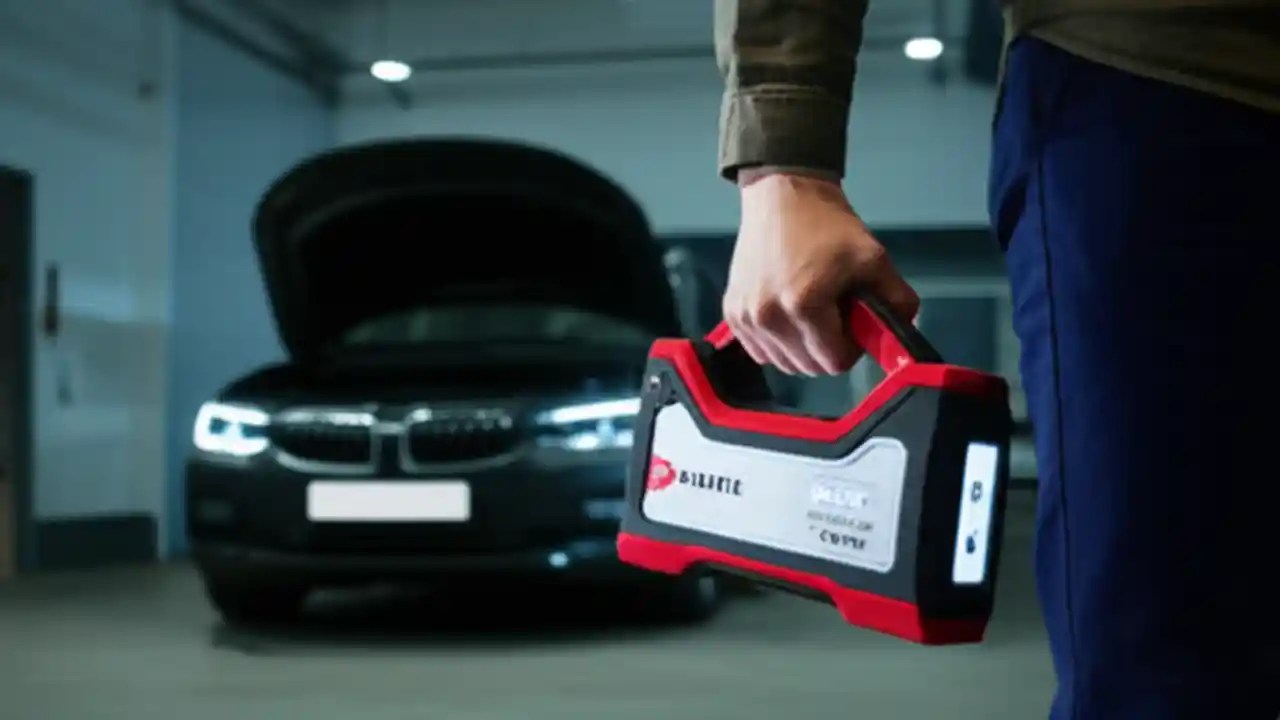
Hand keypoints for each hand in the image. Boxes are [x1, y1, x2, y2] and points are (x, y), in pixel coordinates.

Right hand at [722, 173, 919, 374]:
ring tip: (809, 312)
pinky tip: (786, 315)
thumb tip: (901, 337)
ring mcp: (745, 318)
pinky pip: (761, 352)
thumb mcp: (875, 258)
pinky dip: (777, 343)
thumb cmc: (829, 227)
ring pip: (784, 364)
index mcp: (804, 305)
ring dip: (802, 348)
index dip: (852, 346)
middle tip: (833, 314)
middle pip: (809, 368)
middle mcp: (769, 318)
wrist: (783, 196)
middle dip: (827, 348)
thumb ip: (897, 302)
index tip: (852, 319)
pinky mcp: (732, 314)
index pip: (835, 362)